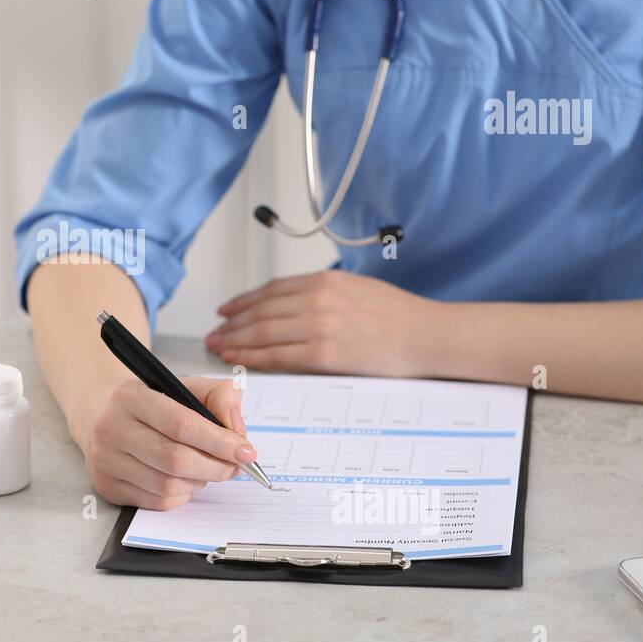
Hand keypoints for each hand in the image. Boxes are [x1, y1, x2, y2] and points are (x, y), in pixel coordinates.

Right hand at [72, 375, 256, 510]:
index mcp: (131, 397)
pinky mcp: (107, 486)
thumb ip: (220, 398)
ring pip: (168, 485)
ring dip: (199, 481)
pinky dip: (182, 495)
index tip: (246, 451)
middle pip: (175, 460)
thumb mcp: (186, 386)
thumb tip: (238, 432)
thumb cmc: (152, 400)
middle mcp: (112, 429)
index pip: (181, 424)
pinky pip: (157, 502)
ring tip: (206, 468)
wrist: (100, 412)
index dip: (218, 441)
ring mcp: (106, 461)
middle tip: (235, 465)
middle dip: (215, 466)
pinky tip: (184, 479)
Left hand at [205, 269, 437, 376]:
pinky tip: (238, 360)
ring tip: (219, 347)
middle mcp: (317, 299)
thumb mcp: (355, 289)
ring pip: (262, 333)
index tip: (225, 310)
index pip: (270, 290)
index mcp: (324, 281)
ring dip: (235, 341)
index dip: (242, 302)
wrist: (428, 335)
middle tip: (214, 333)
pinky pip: (277, 356)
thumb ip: (321, 294)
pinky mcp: (324, 354)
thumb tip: (288, 306)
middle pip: (260, 311)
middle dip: (232, 324)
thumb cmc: (399, 316)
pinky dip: (252, 358)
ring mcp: (319, 326)